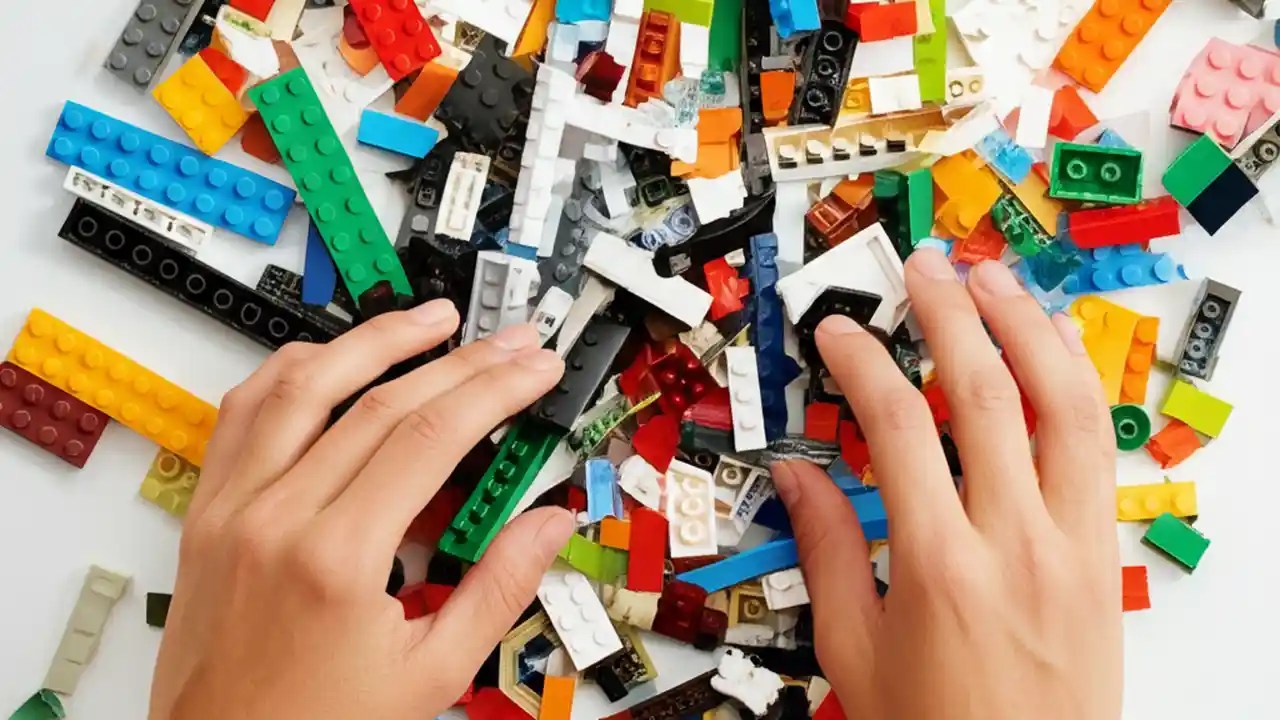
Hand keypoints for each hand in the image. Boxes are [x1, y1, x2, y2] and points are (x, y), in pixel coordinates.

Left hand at [149, 300, 573, 719]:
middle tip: (511, 341)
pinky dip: (289, 372)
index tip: (534, 368)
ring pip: (303, 385)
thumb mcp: (432, 674)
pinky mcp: (206, 512)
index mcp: (336, 560)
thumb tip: (548, 523)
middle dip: (460, 361)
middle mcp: (276, 518)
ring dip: (373, 339)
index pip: (430, 437)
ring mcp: (232, 508)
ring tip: (430, 318)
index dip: (494, 390)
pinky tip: (328, 356)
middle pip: (380, 402)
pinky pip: (241, 413)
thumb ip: (499, 590)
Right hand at [772, 250, 1120, 719]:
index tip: (839, 331)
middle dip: (949, 315)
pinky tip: (1052, 356)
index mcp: (938, 568)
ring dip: (1029, 330)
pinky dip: (1075, 388)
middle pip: (983, 395)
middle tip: (923, 270)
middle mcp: (1014, 544)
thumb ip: (826, 551)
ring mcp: (1071, 546)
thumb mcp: (854, 651)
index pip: (897, 427)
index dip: (862, 362)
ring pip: (1063, 408)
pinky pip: (1096, 451)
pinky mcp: (1102, 558)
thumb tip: (797, 477)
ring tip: (998, 283)